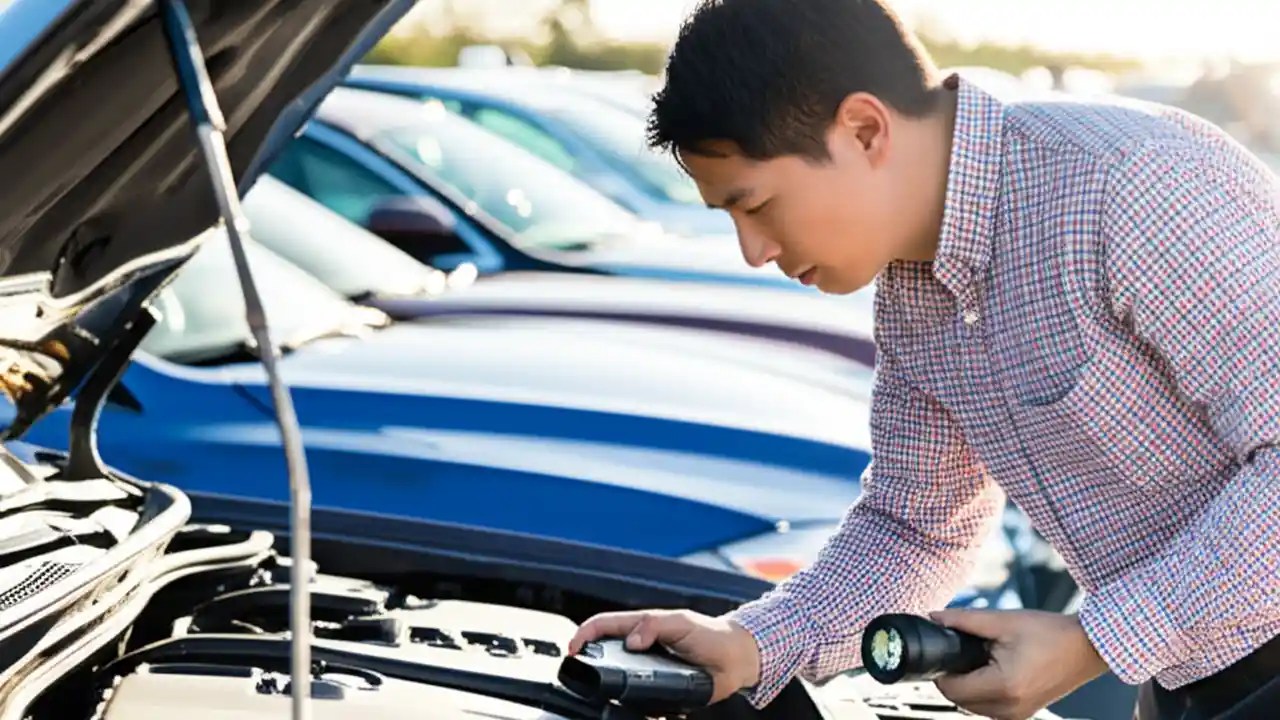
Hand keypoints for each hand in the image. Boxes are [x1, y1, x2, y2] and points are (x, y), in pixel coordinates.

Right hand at [568, 609, 761, 702]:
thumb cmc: (711, 634)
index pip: (605, 625)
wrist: (736, 660)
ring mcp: (648, 669)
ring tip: (598, 689)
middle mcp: (641, 647)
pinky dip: (629, 701)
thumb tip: (631, 640)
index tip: (574, 647)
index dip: (585, 634)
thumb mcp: (682, 622)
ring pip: (619, 676)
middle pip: (605, 651)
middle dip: (588, 657)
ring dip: (607, 683)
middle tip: (578, 669)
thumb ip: (655, 625)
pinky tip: (627, 705)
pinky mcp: (658, 688)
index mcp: (643, 626)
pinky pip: (637, 697)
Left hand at [929, 609, 1108, 719]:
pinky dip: (982, 693)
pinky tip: (990, 671)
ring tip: (979, 659)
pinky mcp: (1023, 714)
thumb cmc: (1052, 634)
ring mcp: (1018, 715)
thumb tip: (936, 618)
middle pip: (959, 701)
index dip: (941, 670)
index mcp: (1004, 686)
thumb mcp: (1003, 621)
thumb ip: (965, 620)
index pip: (951, 689)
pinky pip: (989, 709)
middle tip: (962, 651)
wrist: (1086, 647)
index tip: (943, 651)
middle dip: (953, 678)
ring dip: (967, 687)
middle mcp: (1010, 708)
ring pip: (972, 708)